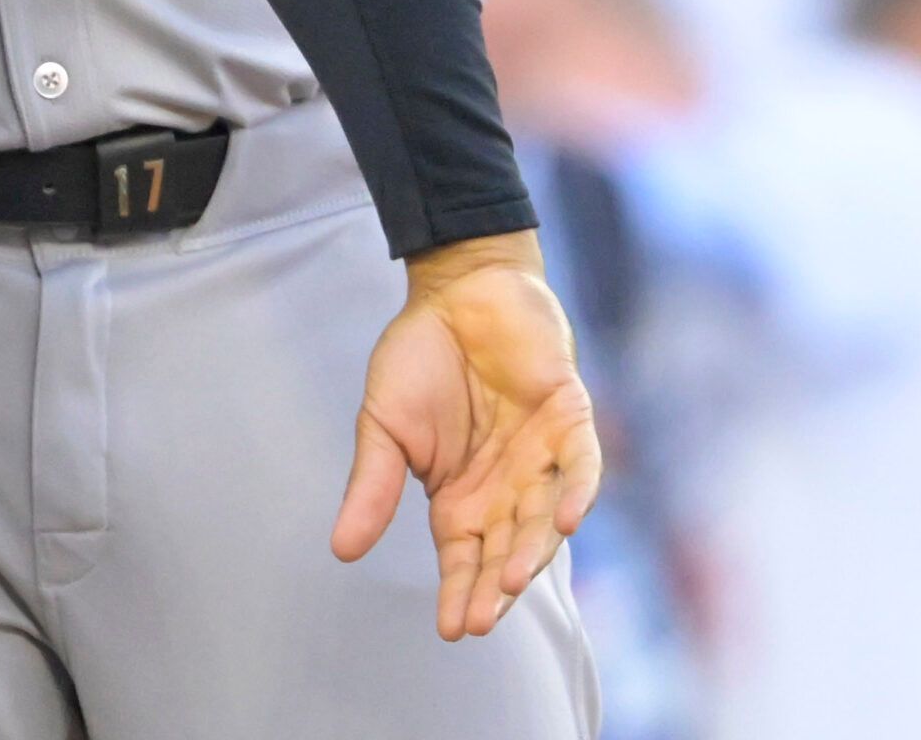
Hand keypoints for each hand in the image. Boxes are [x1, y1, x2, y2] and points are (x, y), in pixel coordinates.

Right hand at [335, 231, 602, 640]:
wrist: (456, 290)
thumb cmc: (418, 358)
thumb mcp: (384, 427)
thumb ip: (374, 487)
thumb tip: (341, 549)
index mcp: (460, 498)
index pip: (464, 560)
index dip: (460, 593)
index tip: (451, 629)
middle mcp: (505, 489)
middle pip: (505, 550)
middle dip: (494, 587)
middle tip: (480, 619)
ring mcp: (541, 457)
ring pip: (542, 518)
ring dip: (531, 550)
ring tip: (510, 580)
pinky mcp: (570, 419)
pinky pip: (579, 465)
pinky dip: (574, 492)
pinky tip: (563, 520)